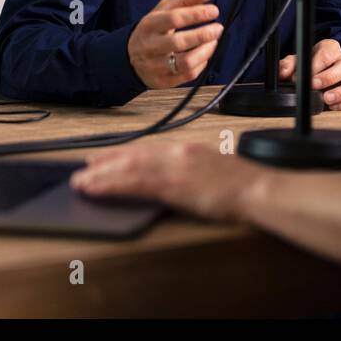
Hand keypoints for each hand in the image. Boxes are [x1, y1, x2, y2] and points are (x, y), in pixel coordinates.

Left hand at [71, 141, 267, 221]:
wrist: (258, 190)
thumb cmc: (243, 186)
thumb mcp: (214, 172)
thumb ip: (191, 173)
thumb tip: (173, 181)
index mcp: (188, 150)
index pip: (146, 150)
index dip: (121, 155)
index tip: (102, 158)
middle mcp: (177, 153)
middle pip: (132, 156)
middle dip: (105, 164)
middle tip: (83, 170)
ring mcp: (174, 167)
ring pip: (128, 168)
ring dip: (101, 175)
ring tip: (82, 181)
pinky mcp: (173, 185)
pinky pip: (134, 184)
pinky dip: (111, 185)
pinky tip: (97, 188)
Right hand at [127, 0, 221, 88]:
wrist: (131, 58)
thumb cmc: (152, 31)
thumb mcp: (161, 10)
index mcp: (148, 25)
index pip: (174, 18)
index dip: (197, 13)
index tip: (214, 11)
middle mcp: (150, 46)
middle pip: (180, 42)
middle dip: (204, 34)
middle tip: (218, 28)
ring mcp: (155, 66)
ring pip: (186, 62)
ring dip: (206, 51)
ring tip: (213, 42)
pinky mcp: (162, 81)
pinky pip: (188, 75)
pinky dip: (201, 64)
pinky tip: (204, 55)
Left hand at [278, 38, 340, 109]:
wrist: (325, 68)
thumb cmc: (312, 63)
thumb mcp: (298, 60)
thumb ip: (288, 65)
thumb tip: (283, 73)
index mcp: (331, 48)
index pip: (327, 54)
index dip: (315, 65)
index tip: (302, 75)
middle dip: (328, 77)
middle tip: (313, 85)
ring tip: (326, 99)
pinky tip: (332, 106)